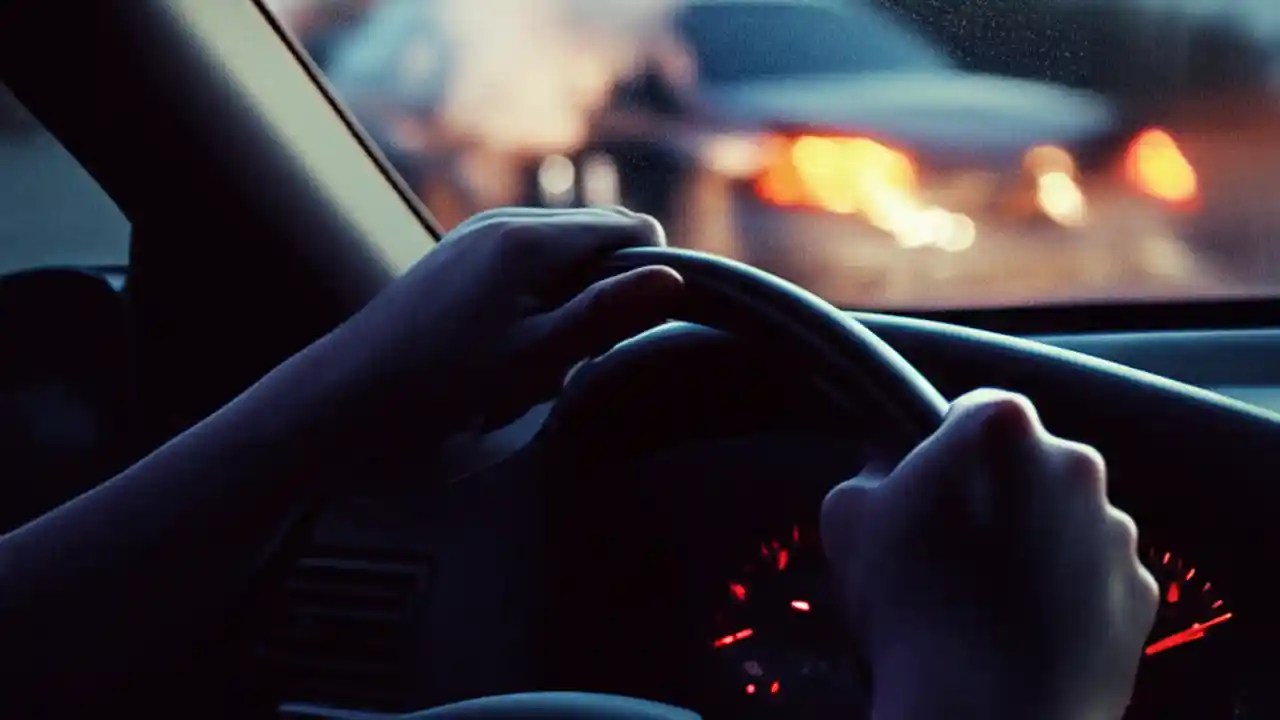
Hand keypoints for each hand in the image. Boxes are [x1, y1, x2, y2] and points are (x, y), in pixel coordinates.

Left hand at [320, 206, 682, 449]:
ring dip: (569, 306)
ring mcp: (476, 237)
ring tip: (529, 360)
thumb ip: (605, 315)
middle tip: (571, 355)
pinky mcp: (457, 259)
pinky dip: (535, 307)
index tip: (623, 334)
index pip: (631, 231)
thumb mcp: (533, 362)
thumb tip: (672, 277)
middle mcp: (503, 223)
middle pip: (600, 240)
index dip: (646, 279)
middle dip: (606, 294)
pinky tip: (502, 353)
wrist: (342, 404)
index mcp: (528, 240)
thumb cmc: (438, 389)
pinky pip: (527, 270)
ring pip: (564, 259)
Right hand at [821, 389, 1157, 719]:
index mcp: (1001, 428)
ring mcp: (1115, 530)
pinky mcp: (1139, 591)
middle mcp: (1073, 464)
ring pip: (1063, 520)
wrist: (986, 710)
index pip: (971, 410)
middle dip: (994, 495)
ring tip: (985, 601)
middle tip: (951, 549)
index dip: (942, 449)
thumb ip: (872, 472)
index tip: (926, 489)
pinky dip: (1066, 595)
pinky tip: (1022, 630)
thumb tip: (889, 473)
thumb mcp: (847, 516)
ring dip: (1032, 545)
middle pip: (1026, 463)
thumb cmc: (910, 606)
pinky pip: (1094, 578)